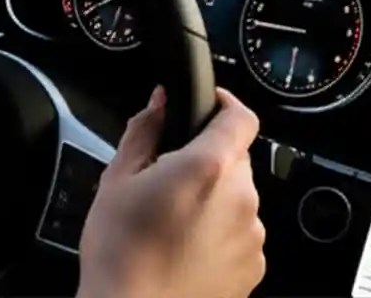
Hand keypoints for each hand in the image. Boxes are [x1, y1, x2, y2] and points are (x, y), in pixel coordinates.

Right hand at [78, 87, 265, 297]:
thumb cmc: (120, 253)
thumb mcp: (117, 180)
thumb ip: (144, 131)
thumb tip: (160, 103)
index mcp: (208, 168)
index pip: (241, 117)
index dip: (225, 105)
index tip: (210, 106)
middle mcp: (240, 199)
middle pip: (236, 160)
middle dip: (207, 161)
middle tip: (169, 180)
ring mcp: (250, 236)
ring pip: (238, 198)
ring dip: (214, 200)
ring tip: (173, 222)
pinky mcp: (253, 267)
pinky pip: (240, 234)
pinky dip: (220, 234)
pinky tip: (185, 248)